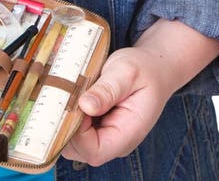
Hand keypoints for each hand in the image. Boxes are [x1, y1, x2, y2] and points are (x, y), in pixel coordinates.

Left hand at [62, 18, 218, 166]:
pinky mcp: (96, 125)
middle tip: (66, 94)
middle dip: (65, 125)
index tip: (75, 103)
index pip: (94, 150)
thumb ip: (107, 90)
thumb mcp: (126, 72)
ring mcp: (104, 134)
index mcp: (126, 134)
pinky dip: (67, 112)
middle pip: (78, 150)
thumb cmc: (144, 69)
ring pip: (72, 140)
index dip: (77, 133)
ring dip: (64, 117)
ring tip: (69, 90)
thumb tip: (85, 105)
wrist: (154, 68)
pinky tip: (70, 92)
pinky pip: (74, 128)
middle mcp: (113, 140)